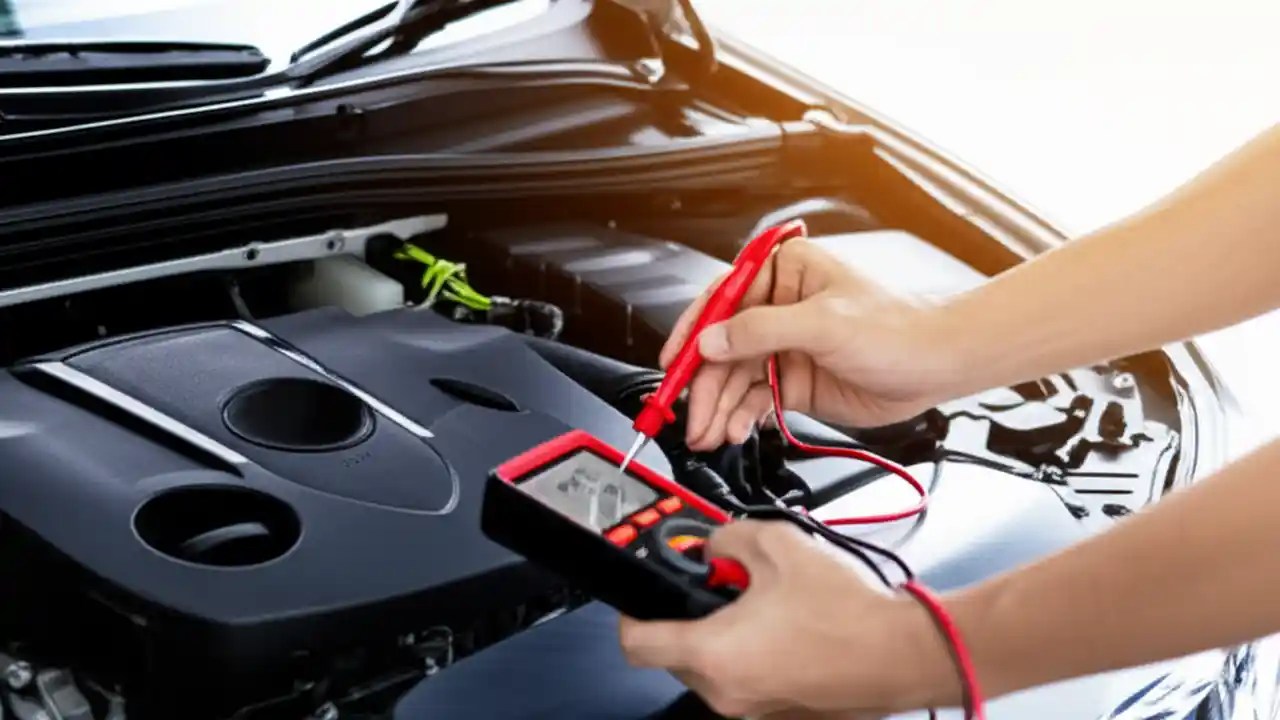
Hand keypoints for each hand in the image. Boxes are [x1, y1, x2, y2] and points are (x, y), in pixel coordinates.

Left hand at [618, 521, 960, 717]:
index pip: (635, 642)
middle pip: (674, 653)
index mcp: (713, 654)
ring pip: (712, 666)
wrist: (904, 654)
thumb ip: (727, 539)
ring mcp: (753, 709)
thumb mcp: (776, 544)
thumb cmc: (846, 610)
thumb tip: (713, 548)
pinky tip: (785, 625)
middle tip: (722, 584)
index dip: (630, 611)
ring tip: (764, 601)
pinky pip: (746, 679)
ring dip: (723, 633)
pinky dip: (751, 653)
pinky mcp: (779, 713)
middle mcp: (725, 692)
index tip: (643, 592)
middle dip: (689, 614)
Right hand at [660, 239, 959, 450]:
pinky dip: (740, 417)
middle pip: (722, 346)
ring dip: (719, 407)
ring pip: (734, 378)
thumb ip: (761, 331)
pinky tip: (734, 430)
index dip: (693, 331)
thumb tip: (713, 340)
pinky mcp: (792, 381)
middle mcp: (778, 308)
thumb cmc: (897, 329)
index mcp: (783, 273)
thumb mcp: (824, 323)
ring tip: (709, 432)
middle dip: (704, 383)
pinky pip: (753, 400)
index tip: (674, 361)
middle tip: (690, 413)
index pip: (722, 299)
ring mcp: (784, 347)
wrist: (936, 366)